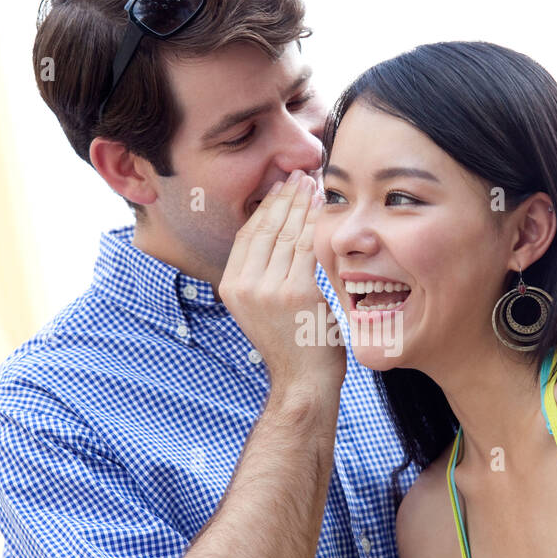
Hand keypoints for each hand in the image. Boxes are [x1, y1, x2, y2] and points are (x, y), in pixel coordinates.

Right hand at [218, 171, 345, 394]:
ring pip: (288, 233)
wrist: (303, 383)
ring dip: (303, 203)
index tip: (282, 186)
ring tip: (314, 183)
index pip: (249, 234)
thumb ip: (262, 275)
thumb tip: (276, 237)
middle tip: (301, 174)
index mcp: (231, 287)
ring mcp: (270, 290)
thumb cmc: (291, 345)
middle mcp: (245, 286)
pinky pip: (308, 247)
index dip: (266, 206)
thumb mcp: (261, 307)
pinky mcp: (297, 293)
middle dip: (285, 196)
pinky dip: (317, 222)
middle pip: (267, 227)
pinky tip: (325, 207)